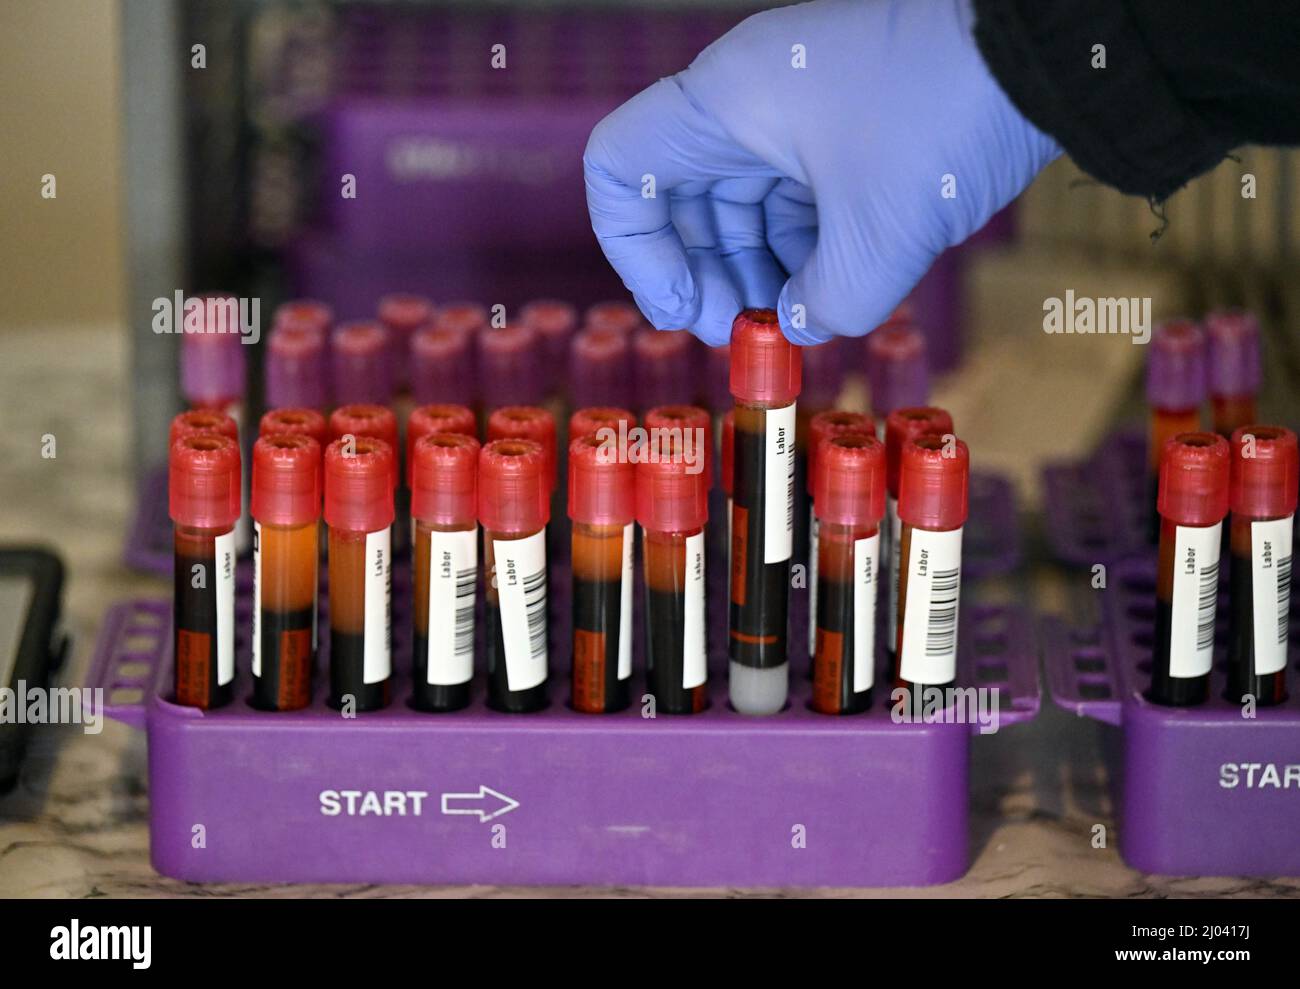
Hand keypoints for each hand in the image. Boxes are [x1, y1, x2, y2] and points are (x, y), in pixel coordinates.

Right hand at [583, 0, 1059, 344]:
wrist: (1050, 47)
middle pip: (684, 203)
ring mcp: (797, 113)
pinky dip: (803, 253)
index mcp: (725, 102)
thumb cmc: (951, 108)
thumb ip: (826, 304)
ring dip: (758, 274)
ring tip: (795, 326)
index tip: (685, 310)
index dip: (635, 252)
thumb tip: (803, 328)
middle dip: (707, 279)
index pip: (622, 171)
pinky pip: (797, 202)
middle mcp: (748, 102)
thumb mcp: (879, 234)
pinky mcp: (843, 131)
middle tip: (748, 338)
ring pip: (743, 209)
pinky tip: (830, 297)